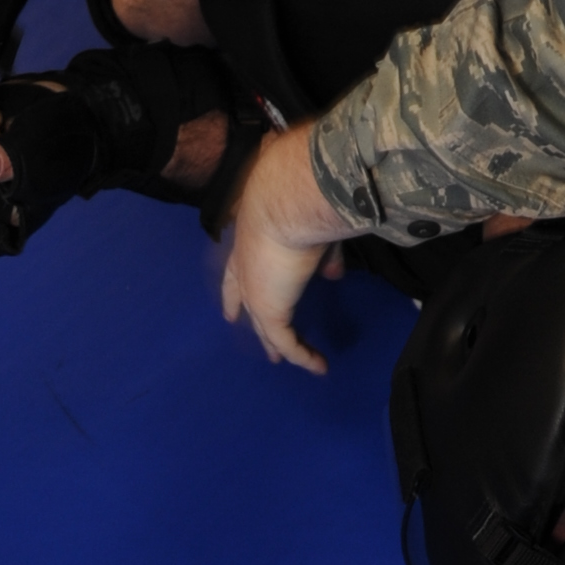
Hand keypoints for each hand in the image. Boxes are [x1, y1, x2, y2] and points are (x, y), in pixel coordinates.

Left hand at [219, 124, 354, 372]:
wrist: (287, 202)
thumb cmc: (297, 199)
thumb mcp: (311, 223)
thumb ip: (320, 253)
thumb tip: (332, 276)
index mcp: (248, 239)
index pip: (236, 267)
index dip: (234, 286)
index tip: (231, 306)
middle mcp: (244, 265)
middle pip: (240, 296)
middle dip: (243, 312)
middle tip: (244, 327)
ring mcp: (253, 290)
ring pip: (262, 323)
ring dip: (275, 342)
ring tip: (281, 358)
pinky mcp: (269, 309)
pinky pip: (287, 341)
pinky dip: (304, 355)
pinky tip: (318, 366)